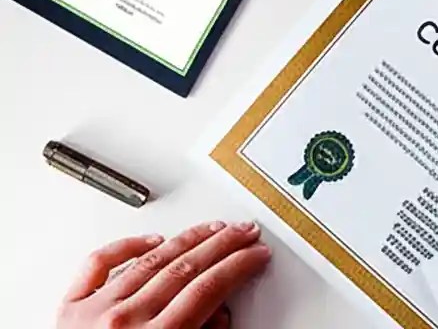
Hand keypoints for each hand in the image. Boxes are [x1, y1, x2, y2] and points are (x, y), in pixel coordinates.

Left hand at [57, 221, 270, 328]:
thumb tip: (219, 314)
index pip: (209, 288)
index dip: (238, 266)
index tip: (255, 255)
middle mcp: (124, 321)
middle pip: (186, 268)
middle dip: (222, 246)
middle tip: (243, 233)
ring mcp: (94, 310)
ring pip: (151, 259)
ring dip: (188, 239)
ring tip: (211, 229)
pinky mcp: (70, 308)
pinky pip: (100, 264)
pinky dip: (128, 247)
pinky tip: (152, 240)